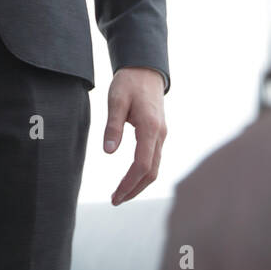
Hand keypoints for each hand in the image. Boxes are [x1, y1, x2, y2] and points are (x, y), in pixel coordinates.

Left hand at [104, 66, 166, 205]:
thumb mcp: (116, 100)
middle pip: (151, 172)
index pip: (142, 165)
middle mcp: (160, 134)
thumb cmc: (129, 82)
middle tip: (116, 201)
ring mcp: (162, 134)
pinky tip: (131, 178)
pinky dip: (143, 173)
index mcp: (150, 128)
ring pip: (155, 167)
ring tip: (121, 194)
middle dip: (134, 189)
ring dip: (139, 184)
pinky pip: (154, 159)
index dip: (129, 183)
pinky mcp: (159, 133)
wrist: (146, 69)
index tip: (115, 195)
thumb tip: (108, 152)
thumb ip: (113, 126)